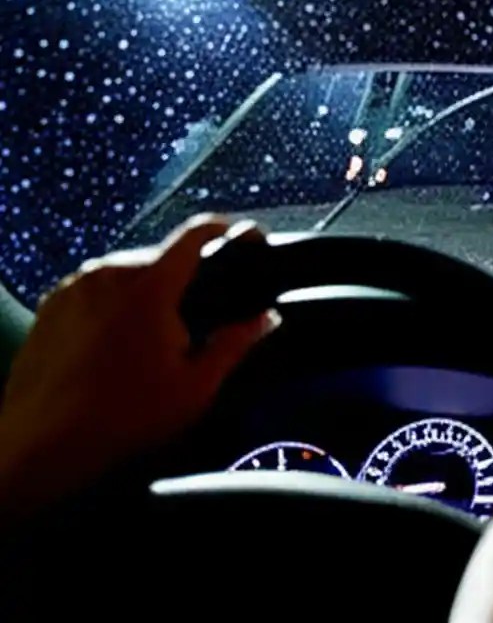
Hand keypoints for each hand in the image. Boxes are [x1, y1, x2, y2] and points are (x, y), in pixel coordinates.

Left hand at [0, 215, 277, 521]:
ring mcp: (73, 287)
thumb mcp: (196, 386)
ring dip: (146, 291)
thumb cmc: (125, 416)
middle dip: (184, 278)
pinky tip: (117, 343)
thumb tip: (268, 317)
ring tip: (153, 337)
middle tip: (196, 317)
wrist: (45, 441)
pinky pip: (95, 289)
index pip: (194, 235)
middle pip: (160, 258)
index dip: (226, 228)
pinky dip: (114, 303)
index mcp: (149, 288)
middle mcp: (107, 275)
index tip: (245, 235)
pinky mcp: (51, 304)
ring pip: (126, 272)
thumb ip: (236, 343)